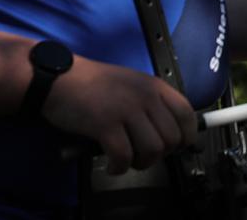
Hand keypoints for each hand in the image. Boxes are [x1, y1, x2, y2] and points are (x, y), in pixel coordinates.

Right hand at [42, 56, 196, 174]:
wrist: (59, 78)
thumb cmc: (94, 84)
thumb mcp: (132, 84)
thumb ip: (151, 103)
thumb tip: (168, 133)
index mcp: (155, 86)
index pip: (186, 114)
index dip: (186, 136)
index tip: (176, 147)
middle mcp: (146, 97)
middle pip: (171, 138)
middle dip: (161, 155)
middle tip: (144, 156)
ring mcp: (126, 110)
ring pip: (152, 150)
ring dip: (142, 163)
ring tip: (128, 161)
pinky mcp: (105, 124)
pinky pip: (124, 157)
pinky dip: (119, 168)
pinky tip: (112, 166)